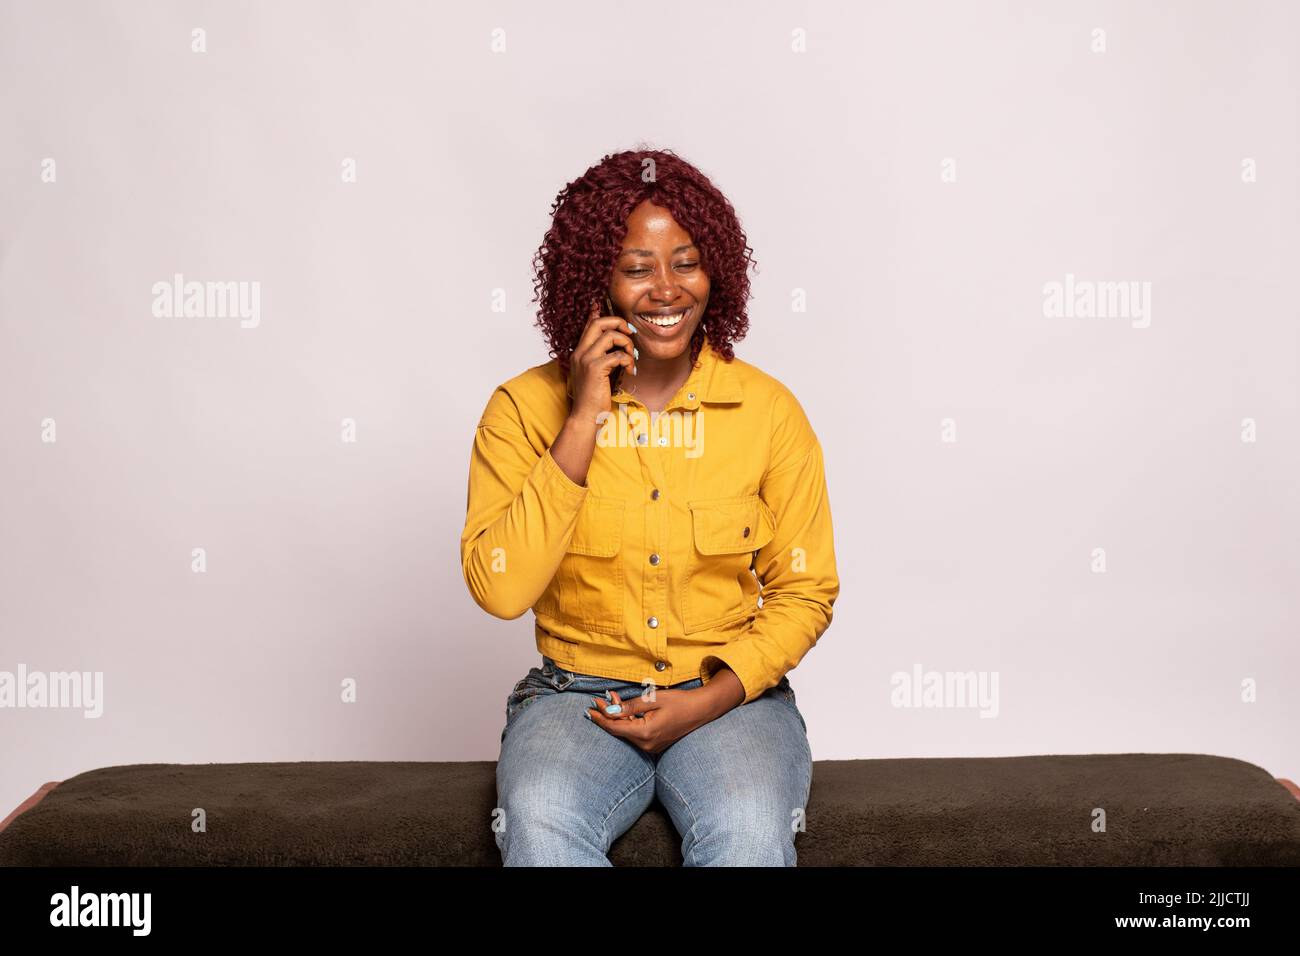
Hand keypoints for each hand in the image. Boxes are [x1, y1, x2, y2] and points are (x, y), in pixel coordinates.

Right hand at [567, 299, 636, 424]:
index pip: (589, 326)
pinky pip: (617, 355)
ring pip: (610, 335)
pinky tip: (630, 371)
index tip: (609, 310)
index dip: (600, 314)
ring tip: (632, 358)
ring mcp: (586, 359)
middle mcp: (580, 352)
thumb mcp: (596, 375)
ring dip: (627, 344)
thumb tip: (617, 350)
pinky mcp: (595, 368)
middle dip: (618, 323)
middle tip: (631, 333)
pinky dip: (628, 361)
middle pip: (598, 323)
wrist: (585, 416)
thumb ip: (603, 360)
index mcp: (579, 353)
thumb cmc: (593, 398)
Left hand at [586, 687, 715, 754]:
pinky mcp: (654, 744)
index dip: (600, 717)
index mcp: (645, 733)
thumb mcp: (653, 700)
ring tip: (613, 699)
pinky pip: (636, 733)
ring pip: (627, 731)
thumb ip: (630, 706)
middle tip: (601, 699)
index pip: (614, 727)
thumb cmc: (679, 702)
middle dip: (609, 714)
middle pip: (619, 730)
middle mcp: (646, 744)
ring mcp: (651, 747)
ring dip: (618, 717)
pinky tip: (625, 710)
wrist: (701, 710)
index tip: (590, 707)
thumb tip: (610, 711)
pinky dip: (628, 721)